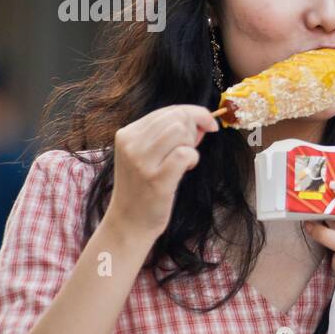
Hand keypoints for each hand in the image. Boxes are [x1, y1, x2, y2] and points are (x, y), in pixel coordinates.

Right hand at [104, 104, 219, 242]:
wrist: (129, 222)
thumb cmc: (143, 188)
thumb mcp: (146, 155)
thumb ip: (168, 135)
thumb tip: (201, 120)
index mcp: (127, 134)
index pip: (167, 110)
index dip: (194, 114)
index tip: (207, 125)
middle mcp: (131, 144)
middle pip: (177, 117)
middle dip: (194, 128)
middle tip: (192, 147)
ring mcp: (141, 162)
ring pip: (180, 130)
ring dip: (191, 144)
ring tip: (185, 159)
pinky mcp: (156, 179)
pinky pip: (185, 153)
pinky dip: (193, 158)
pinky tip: (186, 169)